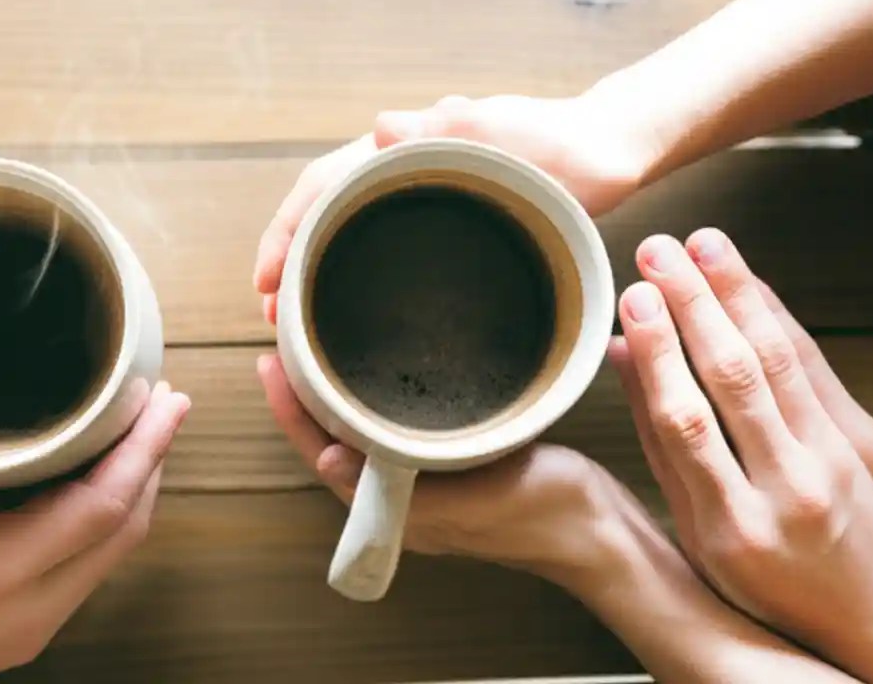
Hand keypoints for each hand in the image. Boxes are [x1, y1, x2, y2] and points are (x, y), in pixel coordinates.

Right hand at [0, 342, 189, 683]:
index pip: (99, 508)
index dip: (141, 449)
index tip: (161, 399)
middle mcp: (19, 609)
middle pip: (123, 531)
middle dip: (151, 460)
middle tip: (163, 399)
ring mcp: (22, 630)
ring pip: (110, 557)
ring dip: (133, 493)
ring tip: (141, 432)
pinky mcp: (11, 636)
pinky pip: (85, 575)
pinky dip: (104, 526)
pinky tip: (96, 487)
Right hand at [253, 93, 657, 323]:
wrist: (611, 149)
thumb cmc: (571, 146)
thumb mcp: (518, 139)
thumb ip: (455, 130)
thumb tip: (380, 128)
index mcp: (410, 146)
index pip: (325, 182)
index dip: (288, 230)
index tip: (267, 277)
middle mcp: (404, 165)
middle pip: (323, 205)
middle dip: (288, 255)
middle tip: (271, 311)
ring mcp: (420, 190)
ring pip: (345, 222)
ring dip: (312, 263)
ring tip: (293, 316)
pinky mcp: (438, 216)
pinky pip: (378, 238)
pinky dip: (349, 266)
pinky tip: (345, 296)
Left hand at [256, 354, 640, 585]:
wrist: (603, 531)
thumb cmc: (545, 514)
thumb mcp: (475, 496)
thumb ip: (407, 487)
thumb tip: (329, 462)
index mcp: (395, 511)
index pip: (321, 455)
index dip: (290, 412)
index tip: (269, 363)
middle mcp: (402, 497)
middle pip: (334, 440)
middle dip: (306, 396)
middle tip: (285, 341)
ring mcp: (428, 481)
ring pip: (364, 432)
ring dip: (338, 394)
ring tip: (319, 346)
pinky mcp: (456, 463)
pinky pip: (400, 427)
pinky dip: (380, 397)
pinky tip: (384, 368)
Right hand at [612, 228, 872, 678]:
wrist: (864, 619)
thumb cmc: (766, 582)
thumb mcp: (696, 533)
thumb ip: (660, 446)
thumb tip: (624, 362)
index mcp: (730, 523)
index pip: (686, 421)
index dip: (660, 353)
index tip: (634, 302)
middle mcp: (785, 489)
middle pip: (736, 378)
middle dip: (694, 304)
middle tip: (660, 252)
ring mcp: (830, 463)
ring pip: (780, 361)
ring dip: (739, 294)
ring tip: (703, 245)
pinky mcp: (860, 441)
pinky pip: (814, 365)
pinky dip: (780, 316)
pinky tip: (751, 283)